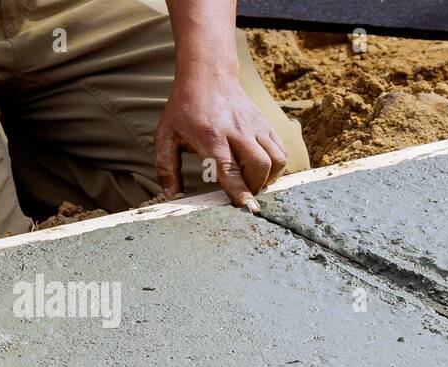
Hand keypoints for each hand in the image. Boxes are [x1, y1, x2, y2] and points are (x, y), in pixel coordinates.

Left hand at [154, 71, 287, 210]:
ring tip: (255, 181)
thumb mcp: (166, 135)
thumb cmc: (185, 109)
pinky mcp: (265, 124)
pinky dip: (276, 166)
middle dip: (254, 187)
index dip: (240, 192)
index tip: (247, 208)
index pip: (229, 170)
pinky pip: (281, 150)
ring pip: (275, 160)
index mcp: (211, 136)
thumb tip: (172, 194)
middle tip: (244, 191)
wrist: (208, 76)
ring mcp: (255, 126)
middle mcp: (237, 131)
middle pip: (258, 166)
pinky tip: (263, 169)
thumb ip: (166, 166)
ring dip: (268, 178)